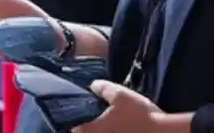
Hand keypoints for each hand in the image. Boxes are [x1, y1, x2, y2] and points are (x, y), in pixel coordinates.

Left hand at [75, 81, 190, 132]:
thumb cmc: (140, 116)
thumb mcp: (121, 95)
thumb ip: (104, 89)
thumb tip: (93, 85)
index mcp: (92, 131)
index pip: (73, 129)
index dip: (73, 121)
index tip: (78, 114)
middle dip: (89, 127)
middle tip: (96, 117)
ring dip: (102, 130)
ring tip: (111, 123)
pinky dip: (115, 132)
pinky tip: (122, 128)